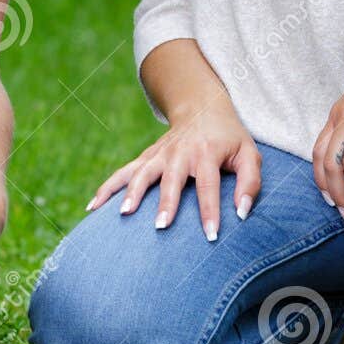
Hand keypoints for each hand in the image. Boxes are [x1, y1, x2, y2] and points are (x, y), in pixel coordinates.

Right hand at [88, 103, 260, 240]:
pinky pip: (124, 173)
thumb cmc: (230, 138)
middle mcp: (180, 152)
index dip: (210, 211)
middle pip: (171, 179)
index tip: (210, 236)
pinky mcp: (146, 157)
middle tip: (161, 227)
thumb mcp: (249, 154)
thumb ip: (250, 182)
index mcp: (207, 152)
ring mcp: (159, 154)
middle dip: (166, 202)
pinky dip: (108, 188)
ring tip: (123, 214)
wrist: (202, 107)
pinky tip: (93, 207)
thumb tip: (242, 213)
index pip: (208, 185)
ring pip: (141, 173)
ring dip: (132, 193)